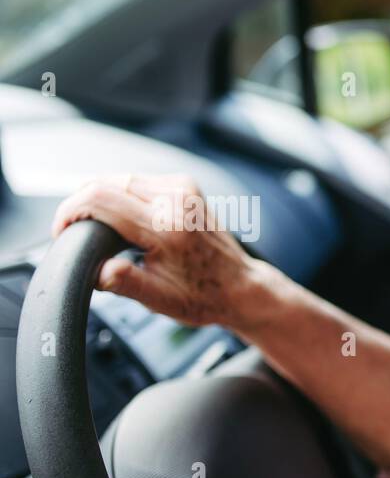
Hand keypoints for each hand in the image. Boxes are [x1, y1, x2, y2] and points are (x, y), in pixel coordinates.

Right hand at [51, 174, 269, 330]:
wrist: (241, 287)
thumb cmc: (204, 296)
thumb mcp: (159, 299)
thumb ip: (124, 283)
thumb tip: (96, 271)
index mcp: (168, 226)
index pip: (100, 198)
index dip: (69, 212)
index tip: (61, 232)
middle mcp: (177, 200)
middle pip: (105, 182)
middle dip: (80, 204)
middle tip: (74, 232)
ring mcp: (184, 189)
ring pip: (120, 178)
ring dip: (99, 197)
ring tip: (95, 228)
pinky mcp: (186, 185)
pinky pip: (138, 180)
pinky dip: (121, 194)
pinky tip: (121, 217)